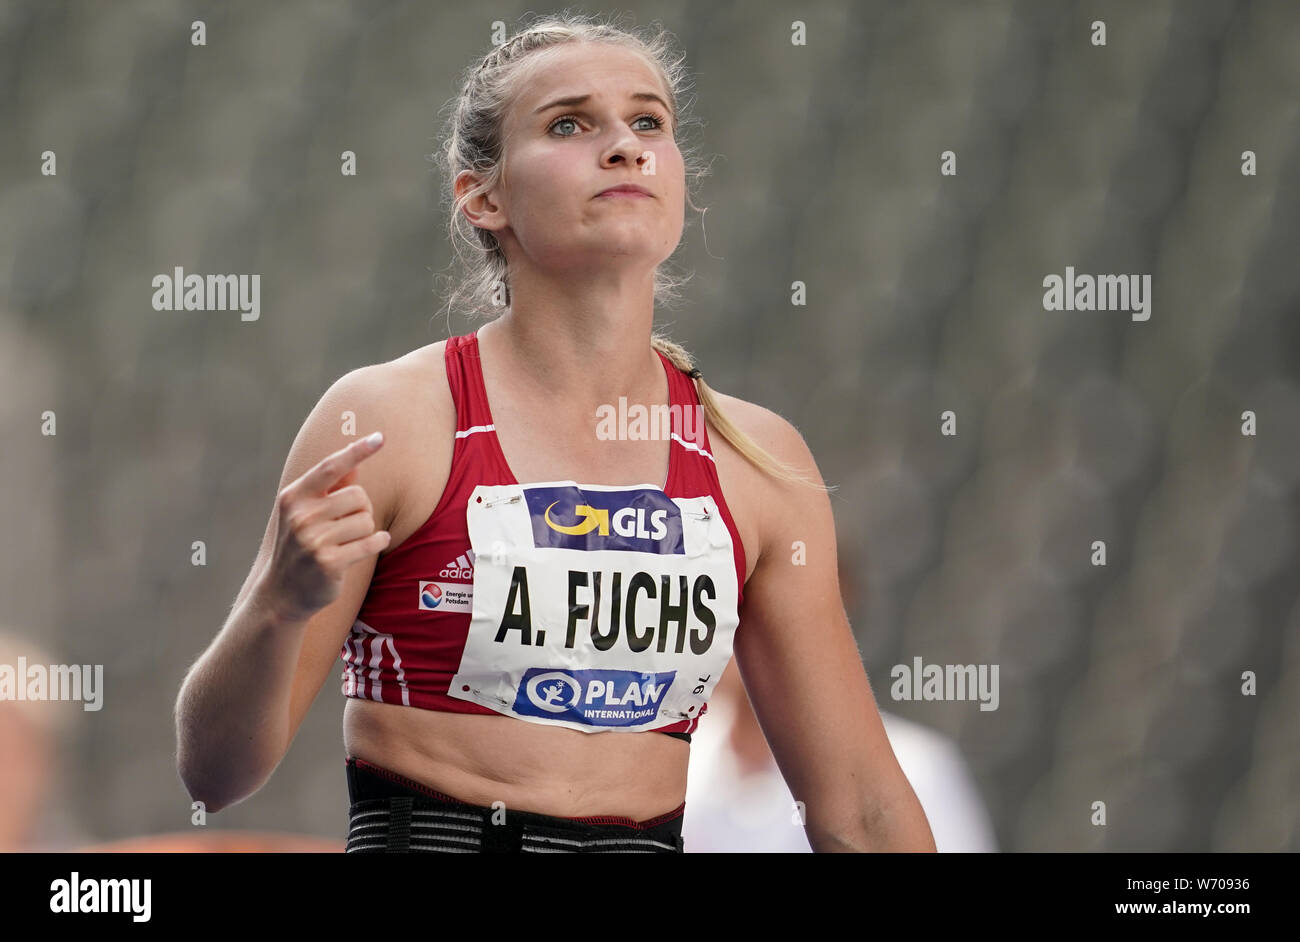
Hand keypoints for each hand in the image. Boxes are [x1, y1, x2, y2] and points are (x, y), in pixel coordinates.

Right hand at [261, 432, 389, 621]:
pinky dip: (377, 542)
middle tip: (348, 525)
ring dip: (367, 530)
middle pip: (359, 495)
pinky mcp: (329, 562)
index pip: (330, 467)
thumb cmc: (299, 546)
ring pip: (367, 520)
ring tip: (349, 541)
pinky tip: (371, 545)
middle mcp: (300, 516)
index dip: (357, 451)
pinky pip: (371, 542)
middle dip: (362, 509)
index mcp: (293, 497)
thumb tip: (354, 462)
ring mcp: (313, 540)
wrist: (281, 593)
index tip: (379, 438)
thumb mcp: (304, 513)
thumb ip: (328, 488)